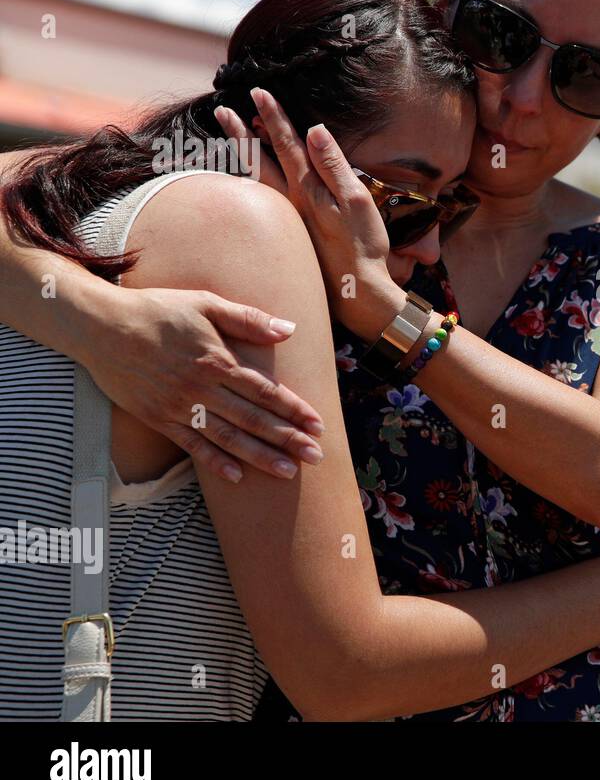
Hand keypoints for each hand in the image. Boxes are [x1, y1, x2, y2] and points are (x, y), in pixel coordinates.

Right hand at [85, 285, 325, 482]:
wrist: (101, 326)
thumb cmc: (158, 310)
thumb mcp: (205, 302)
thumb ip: (248, 319)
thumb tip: (289, 331)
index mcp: (217, 360)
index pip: (266, 391)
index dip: (294, 409)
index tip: (319, 425)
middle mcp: (201, 388)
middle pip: (253, 419)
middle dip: (287, 439)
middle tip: (316, 456)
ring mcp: (179, 406)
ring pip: (227, 438)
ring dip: (260, 456)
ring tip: (288, 472)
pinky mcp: (158, 418)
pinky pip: (191, 446)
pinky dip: (214, 462)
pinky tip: (237, 476)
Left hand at [225, 89, 403, 341]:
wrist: (356, 294)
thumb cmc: (363, 248)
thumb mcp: (357, 201)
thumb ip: (334, 165)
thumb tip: (314, 130)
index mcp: (307, 190)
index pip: (286, 144)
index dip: (273, 117)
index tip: (257, 92)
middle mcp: (290, 203)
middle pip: (260, 160)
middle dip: (242, 133)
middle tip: (222, 110)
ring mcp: (287, 220)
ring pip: (256, 180)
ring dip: (242, 155)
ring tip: (229, 137)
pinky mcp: (290, 236)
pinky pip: (262, 200)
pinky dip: (250, 183)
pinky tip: (247, 180)